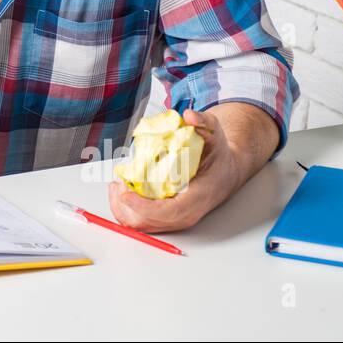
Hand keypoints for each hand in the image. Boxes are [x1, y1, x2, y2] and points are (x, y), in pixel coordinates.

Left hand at [107, 108, 241, 232]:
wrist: (225, 173)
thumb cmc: (218, 157)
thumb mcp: (215, 134)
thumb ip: (204, 122)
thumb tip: (189, 116)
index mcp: (199, 196)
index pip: (170, 211)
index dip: (145, 207)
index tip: (126, 194)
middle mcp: (187, 213)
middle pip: (151, 223)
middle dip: (128, 206)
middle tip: (118, 183)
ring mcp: (177, 218)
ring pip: (144, 226)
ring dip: (123, 209)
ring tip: (116, 186)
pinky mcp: (168, 218)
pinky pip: (143, 222)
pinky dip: (126, 210)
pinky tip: (120, 191)